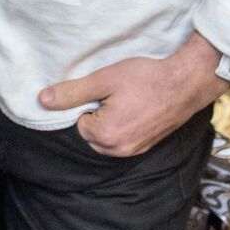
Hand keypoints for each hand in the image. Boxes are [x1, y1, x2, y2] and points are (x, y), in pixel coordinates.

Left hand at [37, 34, 229, 157]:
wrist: (186, 83)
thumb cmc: (146, 78)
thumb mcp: (104, 79)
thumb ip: (72, 92)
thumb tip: (42, 101)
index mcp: (105, 136)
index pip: (77, 122)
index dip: (87, 103)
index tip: (104, 91)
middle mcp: (119, 151)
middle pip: (90, 134)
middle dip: (96, 115)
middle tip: (114, 94)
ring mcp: (135, 151)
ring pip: (106, 138)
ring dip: (110, 120)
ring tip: (126, 100)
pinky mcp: (146, 146)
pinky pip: (123, 140)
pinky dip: (124, 126)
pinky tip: (135, 107)